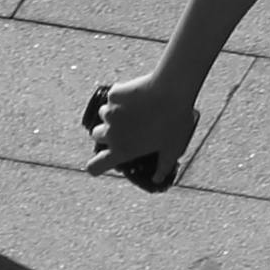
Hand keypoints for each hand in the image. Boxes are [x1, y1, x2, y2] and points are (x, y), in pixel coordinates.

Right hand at [86, 76, 196, 193]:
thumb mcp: (172, 149)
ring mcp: (110, 113)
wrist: (172, 90)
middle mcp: (111, 133)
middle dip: (107, 133)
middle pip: (97, 136)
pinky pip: (112, 97)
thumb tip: (158, 178)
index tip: (99, 162)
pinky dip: (120, 97)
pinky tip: (135, 95)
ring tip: (134, 110)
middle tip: (126, 129)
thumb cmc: (175, 122)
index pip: (95, 166)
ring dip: (113, 114)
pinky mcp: (113, 94)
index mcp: (122, 150)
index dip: (95, 166)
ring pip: (103, 115)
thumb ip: (163, 166)